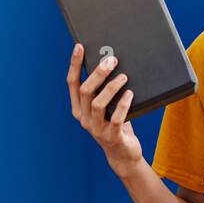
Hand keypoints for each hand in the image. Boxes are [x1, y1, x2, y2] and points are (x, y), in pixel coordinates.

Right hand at [67, 43, 141, 174]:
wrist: (124, 155)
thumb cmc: (116, 125)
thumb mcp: (108, 107)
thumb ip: (105, 92)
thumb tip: (112, 64)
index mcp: (79, 109)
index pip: (72, 84)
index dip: (75, 65)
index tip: (79, 47)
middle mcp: (84, 119)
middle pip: (85, 91)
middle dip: (98, 73)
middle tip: (111, 60)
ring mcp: (97, 129)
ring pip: (98, 104)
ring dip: (111, 88)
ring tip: (124, 77)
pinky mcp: (112, 137)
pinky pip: (116, 118)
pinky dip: (123, 104)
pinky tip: (130, 94)